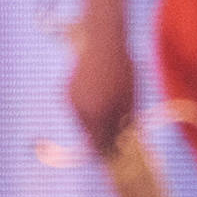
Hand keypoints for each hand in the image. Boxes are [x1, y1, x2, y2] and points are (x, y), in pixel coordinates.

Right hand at [66, 30, 138, 151]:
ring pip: (82, 121)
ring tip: (110, 110)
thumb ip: (124, 123)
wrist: (103, 42)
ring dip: (94, 122)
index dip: (106, 153)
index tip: (116, 154)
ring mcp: (71, 100)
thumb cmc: (123, 71)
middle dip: (101, 138)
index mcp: (97, 115)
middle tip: (116, 137)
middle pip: (88, 135)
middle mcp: (80, 111)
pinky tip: (99, 96)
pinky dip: (88, 108)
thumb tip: (122, 142)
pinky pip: (78, 107)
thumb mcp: (130, 99)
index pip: (97, 146)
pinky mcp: (66, 90)